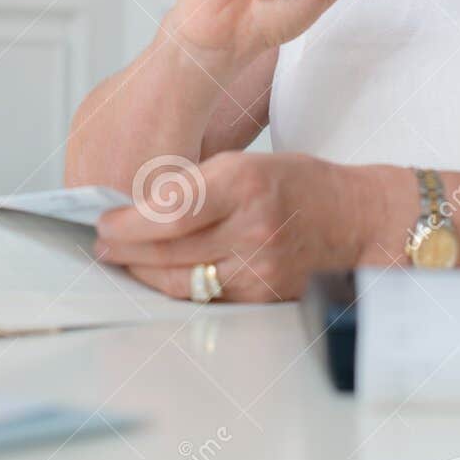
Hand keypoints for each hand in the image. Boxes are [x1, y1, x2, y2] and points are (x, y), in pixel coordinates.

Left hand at [93, 149, 380, 302]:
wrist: (357, 221)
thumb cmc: (300, 186)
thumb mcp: (247, 163)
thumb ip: (195, 184)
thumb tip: (137, 208)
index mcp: (245, 182)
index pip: (169, 209)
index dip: (127, 222)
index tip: (104, 221)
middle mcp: (252, 227)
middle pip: (168, 249)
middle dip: (124, 248)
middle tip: (102, 243)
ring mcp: (259, 267)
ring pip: (181, 280)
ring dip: (143, 272)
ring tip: (123, 259)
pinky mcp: (263, 296)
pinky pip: (205, 296)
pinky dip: (177, 286)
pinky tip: (162, 274)